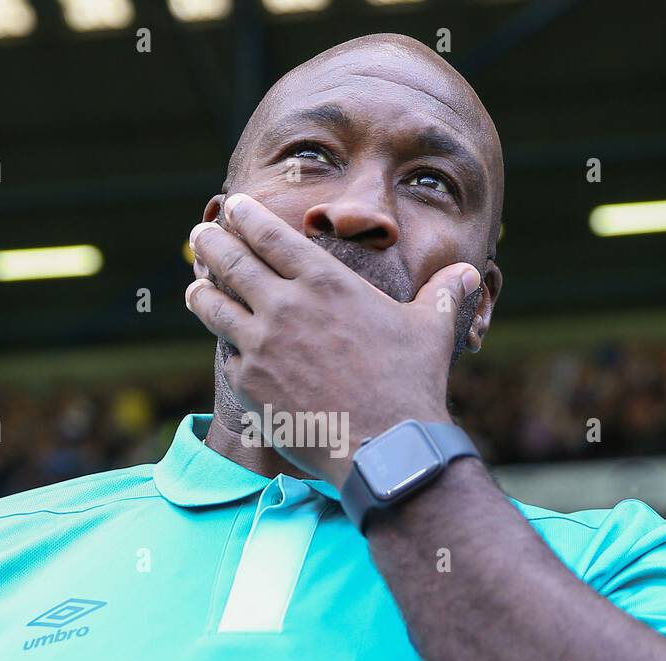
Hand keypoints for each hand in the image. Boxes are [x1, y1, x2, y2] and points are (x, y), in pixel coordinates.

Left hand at [185, 193, 481, 486]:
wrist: (383, 447)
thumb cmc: (410, 385)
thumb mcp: (431, 329)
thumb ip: (443, 294)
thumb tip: (468, 272)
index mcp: (324, 281)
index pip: (269, 235)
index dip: (246, 216)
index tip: (234, 207)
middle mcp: (284, 306)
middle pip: (231, 262)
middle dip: (212, 242)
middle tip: (201, 234)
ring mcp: (260, 346)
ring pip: (215, 307)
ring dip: (203, 291)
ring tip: (196, 287)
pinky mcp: (249, 384)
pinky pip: (229, 356)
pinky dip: (226, 346)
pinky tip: (226, 345)